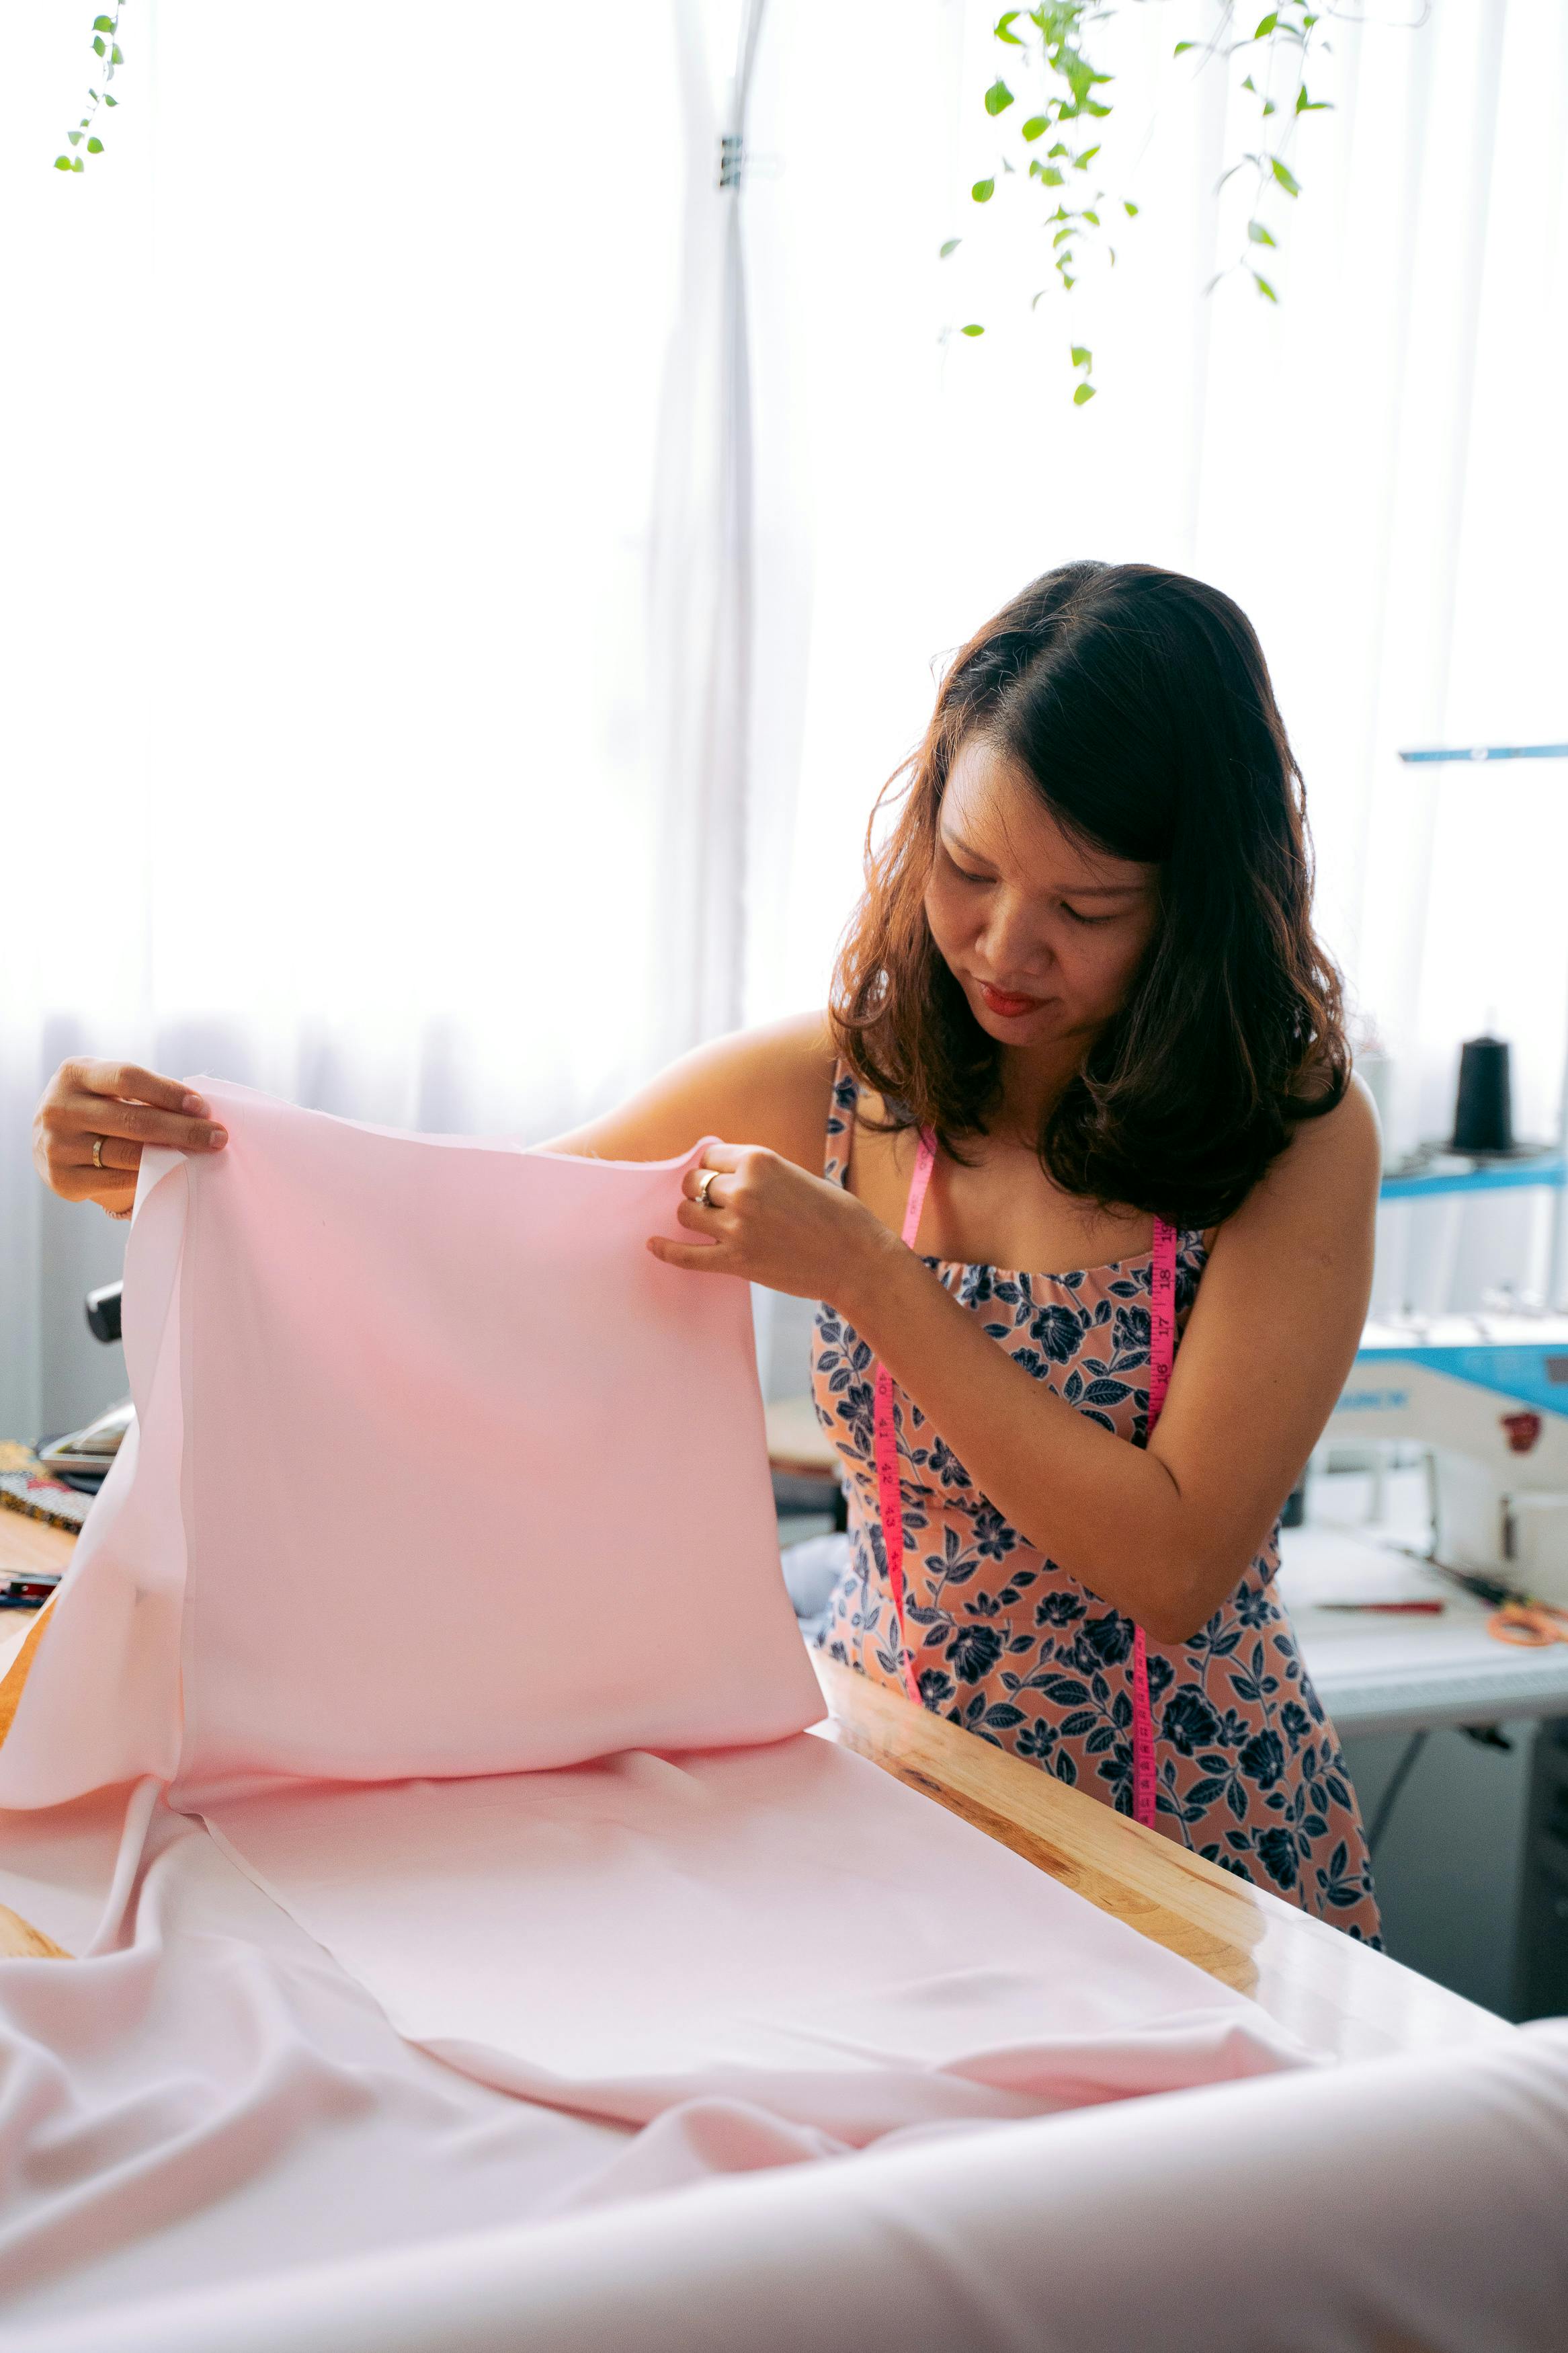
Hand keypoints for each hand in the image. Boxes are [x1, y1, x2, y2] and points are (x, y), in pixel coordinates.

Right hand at [32, 1060, 227, 1215]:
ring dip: (172, 1156)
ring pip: (127, 1153)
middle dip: (183, 1129)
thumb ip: (143, 1092)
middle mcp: (59, 1107)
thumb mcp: (107, 1086)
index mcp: (74, 1073)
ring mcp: (56, 1145)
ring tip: (202, 1155)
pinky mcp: (61, 1179)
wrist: (49, 1139)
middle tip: (218, 1137)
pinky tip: (172, 1172)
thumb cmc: (96, 1106)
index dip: (168, 1092)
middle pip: (133, 1119)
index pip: (128, 1078)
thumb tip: (201, 1112)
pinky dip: (149, 1176)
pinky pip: (117, 1180)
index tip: (203, 1106)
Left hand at [647, 1142, 894, 1303]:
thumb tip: (723, 1173)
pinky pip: (687, 1255)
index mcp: (758, 1160)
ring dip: (693, 1216)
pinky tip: (652, 1245)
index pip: (710, 1156)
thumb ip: (759, 1173)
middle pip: (693, 1183)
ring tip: (708, 1223)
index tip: (720, 1179)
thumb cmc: (836, 1216)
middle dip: (700, 1191)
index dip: (714, 1168)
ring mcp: (736, 1227)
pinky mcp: (736, 1261)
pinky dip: (665, 1250)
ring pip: (686, 1213)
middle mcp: (742, 1189)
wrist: (857, 1259)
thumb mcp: (796, 1175)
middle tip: (717, 1204)